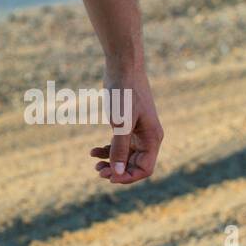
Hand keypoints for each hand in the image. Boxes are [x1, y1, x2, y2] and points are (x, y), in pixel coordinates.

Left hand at [90, 71, 162, 185]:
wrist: (123, 67)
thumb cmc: (124, 93)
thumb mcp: (121, 123)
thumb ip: (119, 148)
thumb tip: (117, 173)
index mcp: (152, 138)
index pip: (145, 169)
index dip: (128, 176)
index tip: (109, 177)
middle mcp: (147, 137)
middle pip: (134, 164)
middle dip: (117, 171)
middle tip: (98, 172)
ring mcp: (137, 131)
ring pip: (125, 155)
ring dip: (111, 162)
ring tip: (95, 165)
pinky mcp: (126, 124)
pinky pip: (119, 144)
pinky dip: (107, 149)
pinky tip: (93, 151)